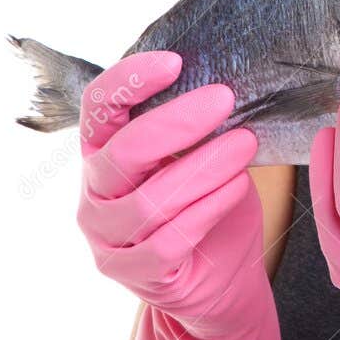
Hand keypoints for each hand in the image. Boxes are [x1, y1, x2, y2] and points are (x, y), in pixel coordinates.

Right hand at [78, 50, 283, 339]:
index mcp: (102, 150)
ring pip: (150, 199)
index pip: (99, 106)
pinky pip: (168, 240)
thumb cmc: (209, 202)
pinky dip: (208, 208)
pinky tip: (236, 188)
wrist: (222, 278)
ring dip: (203, 166)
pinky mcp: (132, 275)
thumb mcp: (199, 154)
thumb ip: (195, 125)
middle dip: (178, 121)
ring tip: (245, 144)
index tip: (175, 61)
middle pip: (125, 150)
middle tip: (224, 99)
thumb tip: (223, 76)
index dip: (130, 80)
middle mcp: (94, 192)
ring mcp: (107, 238)